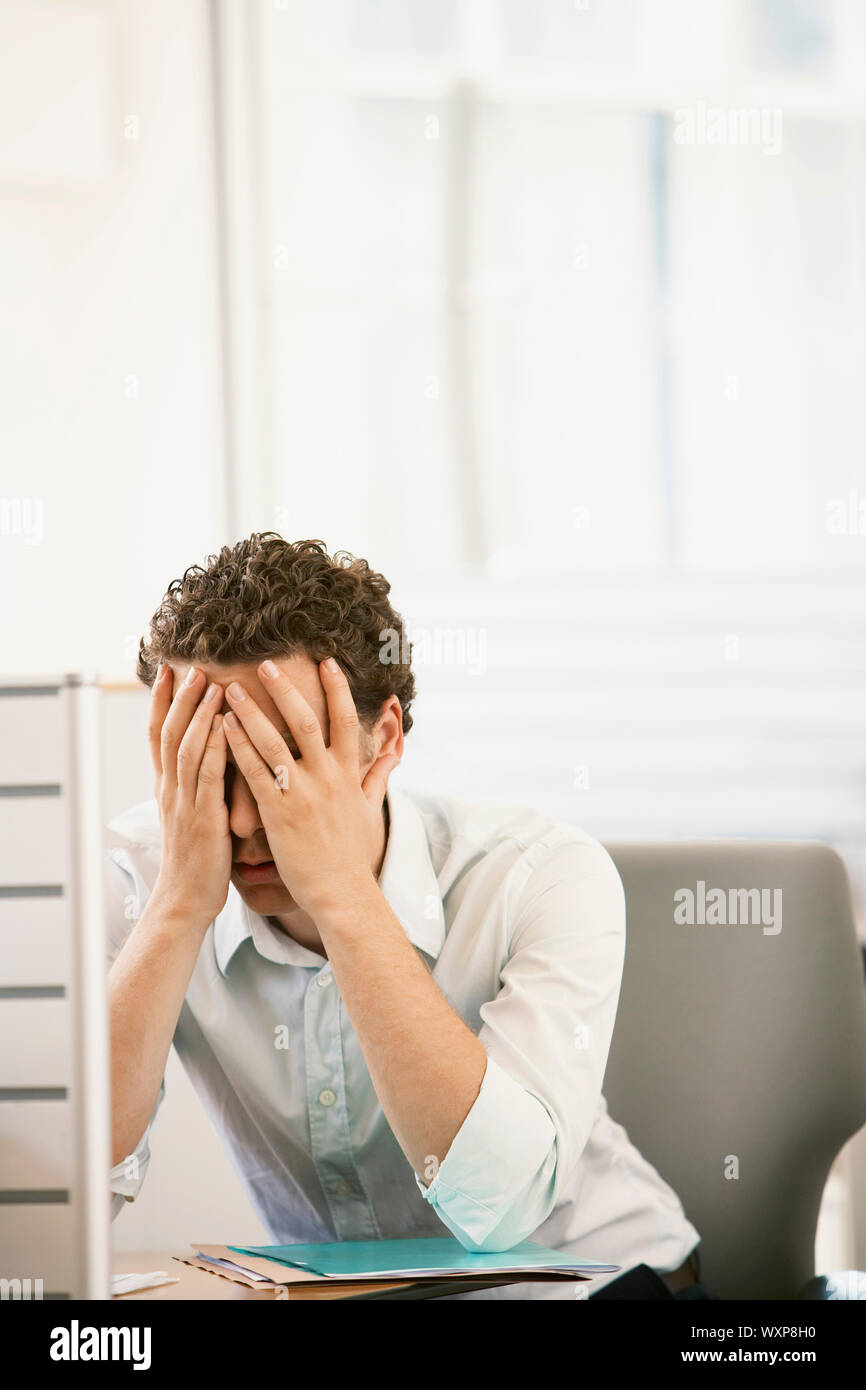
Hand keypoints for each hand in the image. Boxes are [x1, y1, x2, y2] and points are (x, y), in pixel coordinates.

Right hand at [148, 664, 231, 927]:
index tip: (168, 671)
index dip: (162, 701)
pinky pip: (206, 774)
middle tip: (190, 664)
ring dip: (197, 713)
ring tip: (209, 682)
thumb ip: (203, 787)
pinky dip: (213, 745)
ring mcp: (184, 802)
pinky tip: (223, 723)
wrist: (186, 900)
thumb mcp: (197, 816)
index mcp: (169, 788)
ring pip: (184, 747)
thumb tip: (218, 760)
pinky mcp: (202, 817)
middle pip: (168, 732)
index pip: (159, 735)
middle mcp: (171, 790)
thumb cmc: (199, 861)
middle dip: (179, 697)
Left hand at [222, 658, 398, 918]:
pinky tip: (223, 729)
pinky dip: (237, 747)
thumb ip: (377, 773)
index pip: (344, 720)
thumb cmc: (352, 853)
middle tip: (265, 664)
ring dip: (250, 712)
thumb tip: (394, 749)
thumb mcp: (369, 807)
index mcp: (347, 773)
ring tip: (229, 690)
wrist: (343, 893)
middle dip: (285, 689)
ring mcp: (301, 794)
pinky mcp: (278, 813)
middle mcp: (326, 777)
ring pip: (273, 741)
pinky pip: (253, 773)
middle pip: (305, 721)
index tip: (325, 661)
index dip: (337, 688)